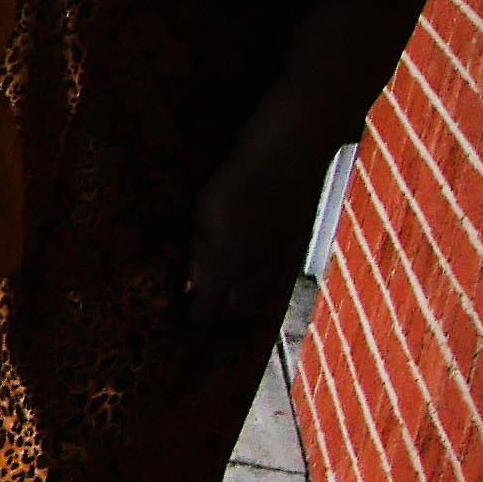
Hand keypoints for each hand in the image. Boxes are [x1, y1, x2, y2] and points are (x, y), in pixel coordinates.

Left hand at [185, 142, 327, 333]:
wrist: (284, 160)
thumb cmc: (233, 183)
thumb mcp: (200, 218)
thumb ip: (196, 256)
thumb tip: (189, 287)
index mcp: (225, 261)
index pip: (209, 310)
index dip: (196, 321)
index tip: (186, 320)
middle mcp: (254, 268)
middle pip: (236, 312)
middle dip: (219, 315)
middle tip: (205, 308)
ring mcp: (279, 261)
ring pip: (261, 302)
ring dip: (242, 306)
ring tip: (227, 300)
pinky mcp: (296, 251)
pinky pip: (279, 285)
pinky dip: (264, 293)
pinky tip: (252, 285)